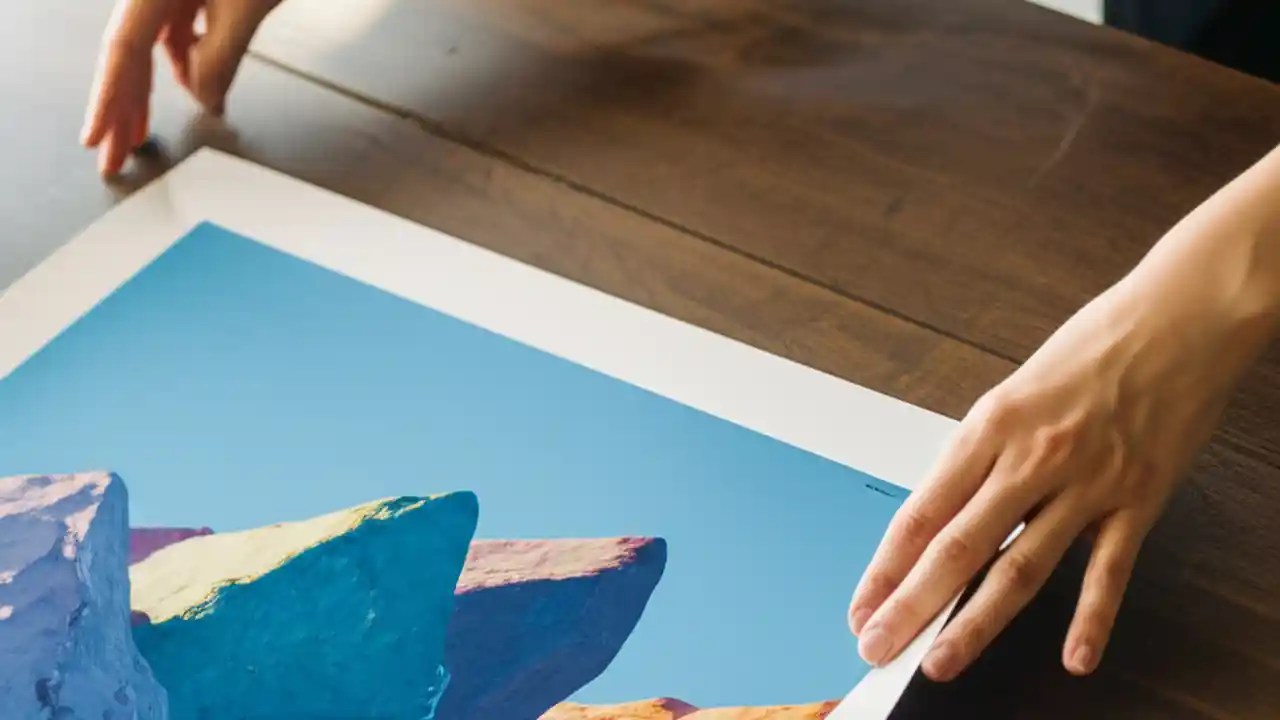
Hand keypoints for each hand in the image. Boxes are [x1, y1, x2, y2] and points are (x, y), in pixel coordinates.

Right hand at [81, 0, 280, 175]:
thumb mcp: (245, 10)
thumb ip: (221, 58)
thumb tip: (206, 100)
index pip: (123, 51)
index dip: (108, 100)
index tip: (96, 139)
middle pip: (130, 56)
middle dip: (122, 112)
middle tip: (113, 158)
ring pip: (153, 49)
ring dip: (154, 91)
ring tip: (142, 133)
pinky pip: (178, 35)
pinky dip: (185, 64)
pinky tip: (194, 86)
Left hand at [848, 270, 1270, 680]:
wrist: (1182, 315)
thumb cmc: (1094, 344)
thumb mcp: (1016, 390)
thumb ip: (984, 451)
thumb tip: (949, 509)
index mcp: (990, 425)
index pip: (922, 512)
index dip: (886, 567)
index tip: (862, 603)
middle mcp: (1031, 457)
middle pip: (958, 547)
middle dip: (910, 605)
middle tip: (876, 644)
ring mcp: (1086, 482)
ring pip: (1021, 567)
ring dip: (976, 622)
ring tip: (941, 660)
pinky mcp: (1138, 498)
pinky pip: (1109, 569)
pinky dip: (1092, 619)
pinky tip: (1074, 656)